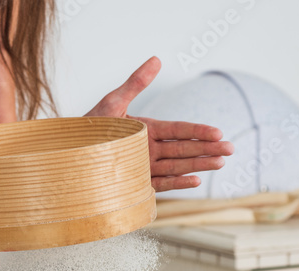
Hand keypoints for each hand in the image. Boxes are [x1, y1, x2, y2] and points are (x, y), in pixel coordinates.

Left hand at [86, 56, 233, 190]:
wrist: (68, 154)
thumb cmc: (88, 127)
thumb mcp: (113, 102)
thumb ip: (136, 83)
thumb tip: (157, 59)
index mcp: (147, 130)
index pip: (179, 130)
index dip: (198, 132)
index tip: (218, 132)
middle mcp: (148, 150)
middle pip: (184, 149)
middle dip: (208, 150)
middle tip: (231, 150)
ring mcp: (144, 168)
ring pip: (177, 167)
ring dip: (199, 165)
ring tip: (220, 163)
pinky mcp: (136, 184)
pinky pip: (160, 184)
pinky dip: (177, 184)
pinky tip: (195, 181)